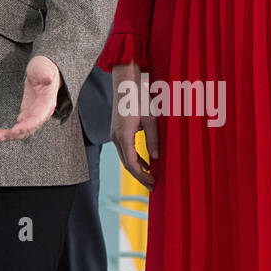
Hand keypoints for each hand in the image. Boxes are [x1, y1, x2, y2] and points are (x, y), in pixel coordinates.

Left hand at [0, 55, 60, 141]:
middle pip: (29, 129)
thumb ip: (45, 74)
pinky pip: (18, 126)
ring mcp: (33, 115)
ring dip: (10, 135)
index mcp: (47, 104)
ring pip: (23, 131)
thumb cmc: (44, 68)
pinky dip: (9, 131)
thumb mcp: (44, 68)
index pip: (37, 119)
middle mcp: (41, 113)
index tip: (15, 130)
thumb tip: (48, 78)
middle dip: (14, 134)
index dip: (27, 126)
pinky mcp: (26, 114)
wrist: (43, 70)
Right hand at [109, 62, 157, 187]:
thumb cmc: (138, 99)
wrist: (125, 84)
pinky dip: (134, 158)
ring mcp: (115, 135)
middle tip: (153, 185)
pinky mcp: (117, 131)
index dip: (142, 176)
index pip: (132, 164)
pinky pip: (125, 150)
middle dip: (140, 176)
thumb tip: (156, 157)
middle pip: (127, 164)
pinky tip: (145, 163)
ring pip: (125, 158)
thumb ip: (153, 140)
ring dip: (137, 168)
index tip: (154, 182)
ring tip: (150, 177)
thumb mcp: (150, 120)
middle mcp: (116, 138)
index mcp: (123, 136)